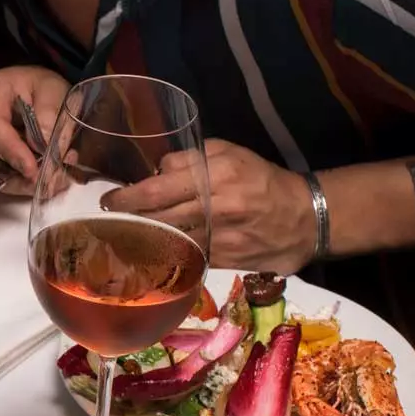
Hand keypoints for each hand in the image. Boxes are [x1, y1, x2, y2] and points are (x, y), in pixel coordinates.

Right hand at [0, 65, 68, 189]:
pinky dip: (5, 181)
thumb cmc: (39, 87)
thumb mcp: (54, 90)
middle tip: (36, 182)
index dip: (12, 153)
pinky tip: (27, 177)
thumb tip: (44, 146)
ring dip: (5, 181)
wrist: (31, 90)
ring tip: (35, 180)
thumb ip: (50, 114)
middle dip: (4, 175)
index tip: (33, 170)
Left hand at [102, 139, 317, 271]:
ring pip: (167, 242)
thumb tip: (157, 170)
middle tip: (110, 219)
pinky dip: (164, 256)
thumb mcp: (231, 154)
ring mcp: (219, 239)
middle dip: (128, 220)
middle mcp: (216, 209)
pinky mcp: (223, 261)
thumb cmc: (262, 180)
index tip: (109, 200)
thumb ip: (192, 159)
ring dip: (141, 240)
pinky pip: (184, 259)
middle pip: (157, 219)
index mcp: (217, 177)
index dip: (128, 198)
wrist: (305, 219)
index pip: (158, 190)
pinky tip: (150, 252)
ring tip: (123, 235)